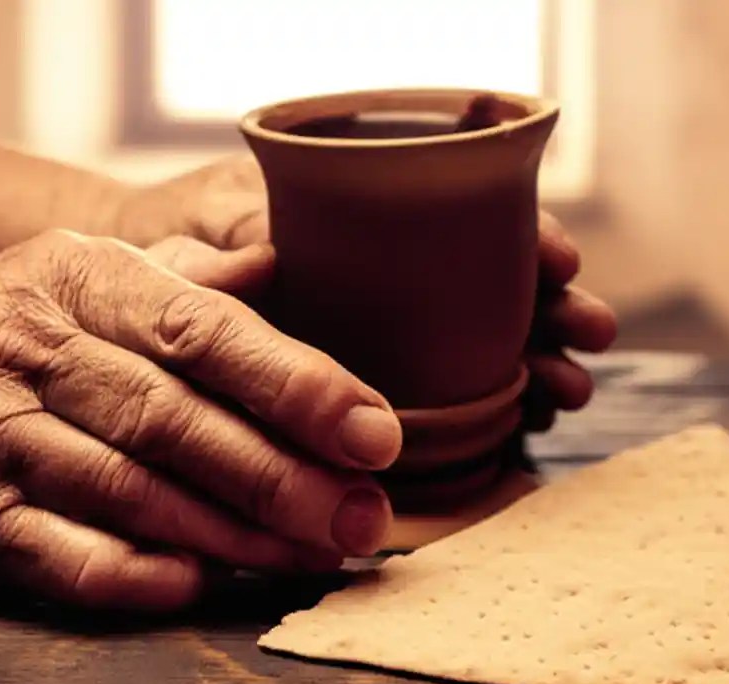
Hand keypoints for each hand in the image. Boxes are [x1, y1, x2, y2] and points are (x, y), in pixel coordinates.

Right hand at [0, 229, 401, 610]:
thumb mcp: (71, 272)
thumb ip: (178, 279)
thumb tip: (283, 262)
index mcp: (76, 276)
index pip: (204, 331)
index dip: (297, 383)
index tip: (375, 432)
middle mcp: (28, 347)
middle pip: (174, 420)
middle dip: (282, 476)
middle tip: (363, 517)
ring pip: (128, 491)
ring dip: (230, 532)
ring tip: (310, 555)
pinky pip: (56, 552)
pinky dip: (131, 572)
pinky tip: (198, 584)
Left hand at [113, 155, 616, 429]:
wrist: (136, 301)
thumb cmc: (164, 252)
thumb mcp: (187, 242)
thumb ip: (221, 253)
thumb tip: (263, 259)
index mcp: (357, 217)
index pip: (462, 215)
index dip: (521, 234)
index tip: (562, 262)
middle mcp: (385, 267)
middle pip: (493, 278)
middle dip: (550, 307)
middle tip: (592, 337)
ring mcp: (386, 324)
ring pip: (483, 337)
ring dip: (534, 360)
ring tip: (569, 392)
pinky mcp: (377, 376)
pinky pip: (450, 387)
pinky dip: (492, 403)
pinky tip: (524, 422)